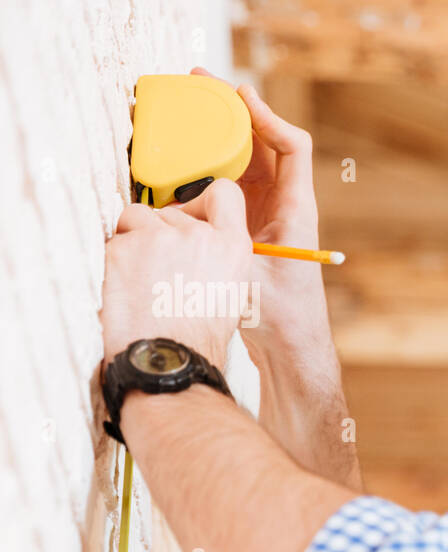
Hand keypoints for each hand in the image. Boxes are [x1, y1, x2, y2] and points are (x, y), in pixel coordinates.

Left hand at [100, 180, 252, 370]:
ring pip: (136, 217)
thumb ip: (216, 255)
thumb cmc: (197, 337)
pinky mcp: (121, 246)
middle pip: (171, 211)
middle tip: (160, 273)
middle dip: (162, 233)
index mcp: (232, 246)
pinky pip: (112, 240)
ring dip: (134, 239)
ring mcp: (158, 237)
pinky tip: (124, 289)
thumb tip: (191, 236)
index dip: (203, 202)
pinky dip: (113, 260)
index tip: (190, 215)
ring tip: (140, 278)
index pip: (224, 193)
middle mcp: (198, 234)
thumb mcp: (230, 291)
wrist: (166, 358)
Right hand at [189, 67, 329, 362]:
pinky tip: (173, 168)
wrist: (290, 350)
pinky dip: (203, 173)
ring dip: (215, 138)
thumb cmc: (281, 318)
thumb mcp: (250, 277)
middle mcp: (285, 207)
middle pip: (263, 146)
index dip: (266, 116)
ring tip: (180, 115)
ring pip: (242, 164)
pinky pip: (226, 189)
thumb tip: (181, 220)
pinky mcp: (248, 230)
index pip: (292, 147)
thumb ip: (222, 244)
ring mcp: (267, 217)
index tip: (235, 95)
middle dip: (232, 113)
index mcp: (297, 209)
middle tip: (196, 85)